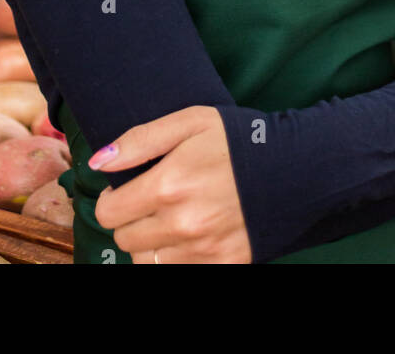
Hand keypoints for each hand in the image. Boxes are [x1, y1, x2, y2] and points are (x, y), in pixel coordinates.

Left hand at [90, 105, 252, 263]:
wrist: (294, 168)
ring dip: (151, 242)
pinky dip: (176, 258)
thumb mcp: (190, 121)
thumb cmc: (238, 139)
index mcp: (169, 185)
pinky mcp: (222, 266)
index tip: (128, 188)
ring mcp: (203, 251)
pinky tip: (190, 236)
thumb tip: (99, 162)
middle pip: (124, 239)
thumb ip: (140, 140)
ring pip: (146, 262)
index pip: (109, 211)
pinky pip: (178, 273)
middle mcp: (181, 224)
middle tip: (154, 200)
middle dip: (131, 219)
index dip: (113, 198)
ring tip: (171, 218)